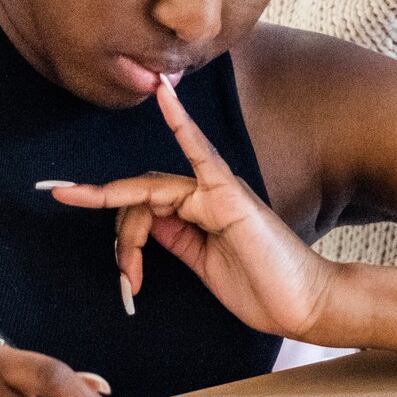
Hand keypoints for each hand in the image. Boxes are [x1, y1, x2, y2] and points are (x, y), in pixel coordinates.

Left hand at [50, 79, 341, 341]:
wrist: (303, 304)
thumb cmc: (263, 288)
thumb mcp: (205, 266)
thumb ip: (176, 240)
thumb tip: (145, 225)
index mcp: (199, 210)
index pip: (144, 206)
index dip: (119, 229)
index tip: (93, 235)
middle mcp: (205, 192)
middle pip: (140, 199)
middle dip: (123, 239)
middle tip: (126, 278)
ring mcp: (216, 188)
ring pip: (151, 194)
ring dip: (130, 235)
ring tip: (135, 277)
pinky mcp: (227, 192)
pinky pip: (197, 150)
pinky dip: (178, 120)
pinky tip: (162, 92)